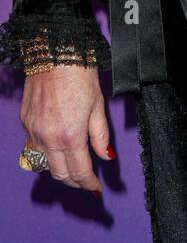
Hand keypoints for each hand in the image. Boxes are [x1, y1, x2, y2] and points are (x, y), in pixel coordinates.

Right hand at [20, 66, 112, 193]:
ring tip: (73, 167)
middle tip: (87, 181)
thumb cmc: (80, 75)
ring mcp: (34, 131)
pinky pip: (34, 146)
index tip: (97, 189)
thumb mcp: (98, 106)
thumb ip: (100, 135)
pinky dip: (46, 152)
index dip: (90, 184)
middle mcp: (48, 138)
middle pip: (60, 173)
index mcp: (70, 135)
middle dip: (75, 182)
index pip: (80, 171)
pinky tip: (58, 147)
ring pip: (44, 163)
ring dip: (59, 169)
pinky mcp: (25, 122)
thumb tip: (106, 156)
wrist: (54, 54)